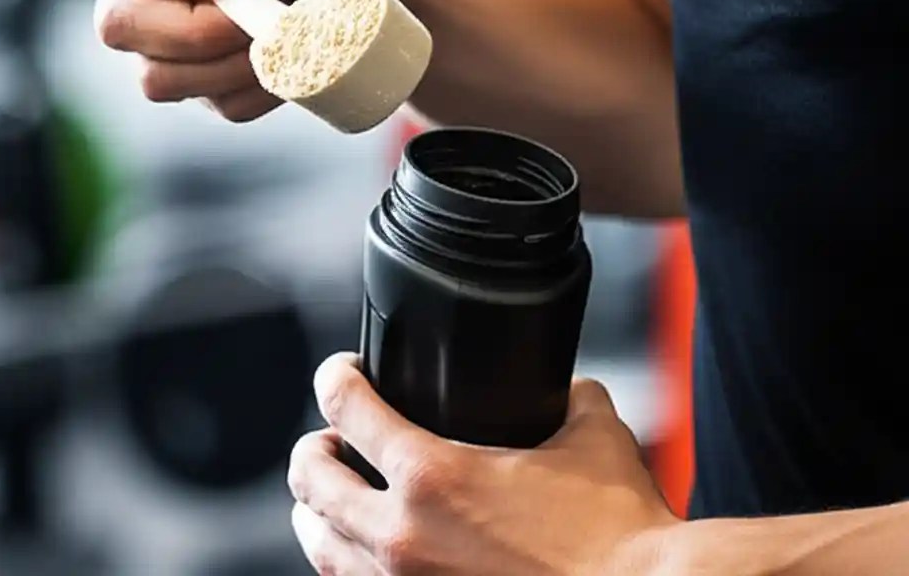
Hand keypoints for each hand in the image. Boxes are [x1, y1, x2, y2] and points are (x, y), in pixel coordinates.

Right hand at [86, 0, 402, 121]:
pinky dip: (258, 89)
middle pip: (120, 25)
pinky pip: (214, 103)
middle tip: (258, 19)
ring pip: (159, 78)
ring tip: (280, 36)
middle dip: (193, 34)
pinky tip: (287, 57)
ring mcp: (163, 36)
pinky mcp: (199, 79)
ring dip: (228, 69)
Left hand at [289, 353, 678, 574]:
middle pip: (311, 478)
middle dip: (315, 448)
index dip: (336, 378)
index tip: (343, 374)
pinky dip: (348, 561)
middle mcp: (399, 534)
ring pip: (320, 543)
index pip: (346, 406)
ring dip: (317, 510)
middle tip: (331, 438)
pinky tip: (362, 552)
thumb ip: (571, 400)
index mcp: (431, 475)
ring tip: (328, 497)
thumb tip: (568, 388)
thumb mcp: (595, 439)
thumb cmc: (621, 535)